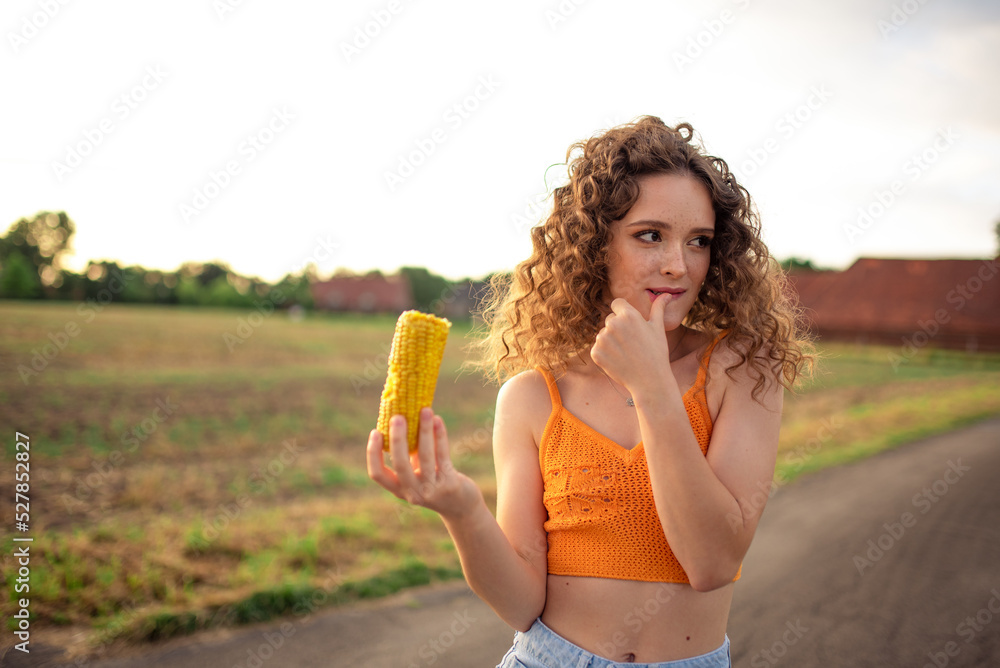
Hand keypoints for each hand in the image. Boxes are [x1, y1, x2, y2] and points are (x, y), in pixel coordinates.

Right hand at [367, 407, 481, 520]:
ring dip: (424, 431)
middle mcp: (412, 492)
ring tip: (425, 410)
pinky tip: (438, 420)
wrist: (461, 506)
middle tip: (398, 417)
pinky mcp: (450, 483)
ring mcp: (432, 489)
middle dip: (398, 439)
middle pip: (400, 464)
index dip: (373, 453)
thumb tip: (403, 418)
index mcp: (399, 489)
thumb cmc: (435, 481)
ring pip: (425, 456)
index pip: (377, 473)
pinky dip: (440, 435)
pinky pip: (442, 454)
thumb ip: (409, 453)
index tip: (375, 431)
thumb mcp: (417, 472)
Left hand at [591, 294, 675, 394]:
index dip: (623, 312)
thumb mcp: (658, 328)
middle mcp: (612, 324)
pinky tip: (618, 361)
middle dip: (618, 328)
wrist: (649, 381)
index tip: (630, 325)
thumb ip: (658, 308)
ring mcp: (602, 339)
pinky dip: (605, 354)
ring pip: (603, 334)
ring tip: (626, 353)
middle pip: (610, 319)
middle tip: (632, 343)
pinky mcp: (595, 353)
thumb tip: (666, 295)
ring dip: (611, 341)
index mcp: (628, 315)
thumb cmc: (656, 353)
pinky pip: (597, 348)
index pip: (617, 303)